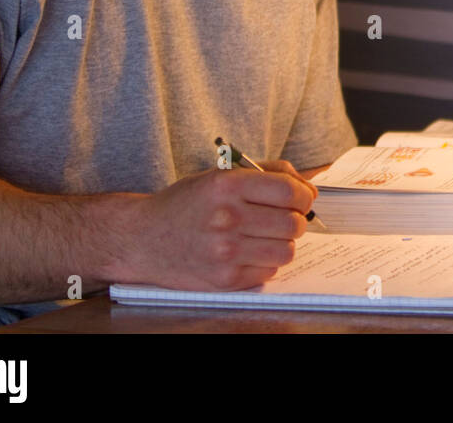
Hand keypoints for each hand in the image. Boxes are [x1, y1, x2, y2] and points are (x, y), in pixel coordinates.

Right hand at [117, 161, 317, 290]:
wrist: (143, 238)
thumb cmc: (187, 204)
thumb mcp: (221, 175)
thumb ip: (268, 173)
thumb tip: (309, 187)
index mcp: (228, 185)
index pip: (291, 191)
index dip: (304, 196)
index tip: (300, 199)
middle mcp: (227, 217)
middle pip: (294, 223)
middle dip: (295, 220)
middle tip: (280, 219)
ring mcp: (226, 251)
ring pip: (287, 250)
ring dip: (281, 243)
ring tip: (263, 236)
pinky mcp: (225, 279)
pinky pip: (269, 271)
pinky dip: (264, 262)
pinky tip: (246, 253)